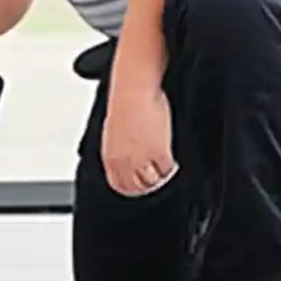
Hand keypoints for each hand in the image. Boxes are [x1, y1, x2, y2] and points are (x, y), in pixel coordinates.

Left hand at [102, 81, 176, 195]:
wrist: (134, 93)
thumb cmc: (124, 106)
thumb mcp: (114, 134)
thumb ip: (120, 152)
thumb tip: (128, 161)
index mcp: (110, 158)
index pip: (120, 185)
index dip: (132, 187)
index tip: (140, 184)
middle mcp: (124, 162)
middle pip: (138, 187)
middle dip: (148, 183)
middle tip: (156, 177)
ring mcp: (141, 159)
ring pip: (154, 180)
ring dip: (160, 175)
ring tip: (163, 167)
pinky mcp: (158, 153)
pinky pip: (167, 169)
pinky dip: (170, 166)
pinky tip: (171, 159)